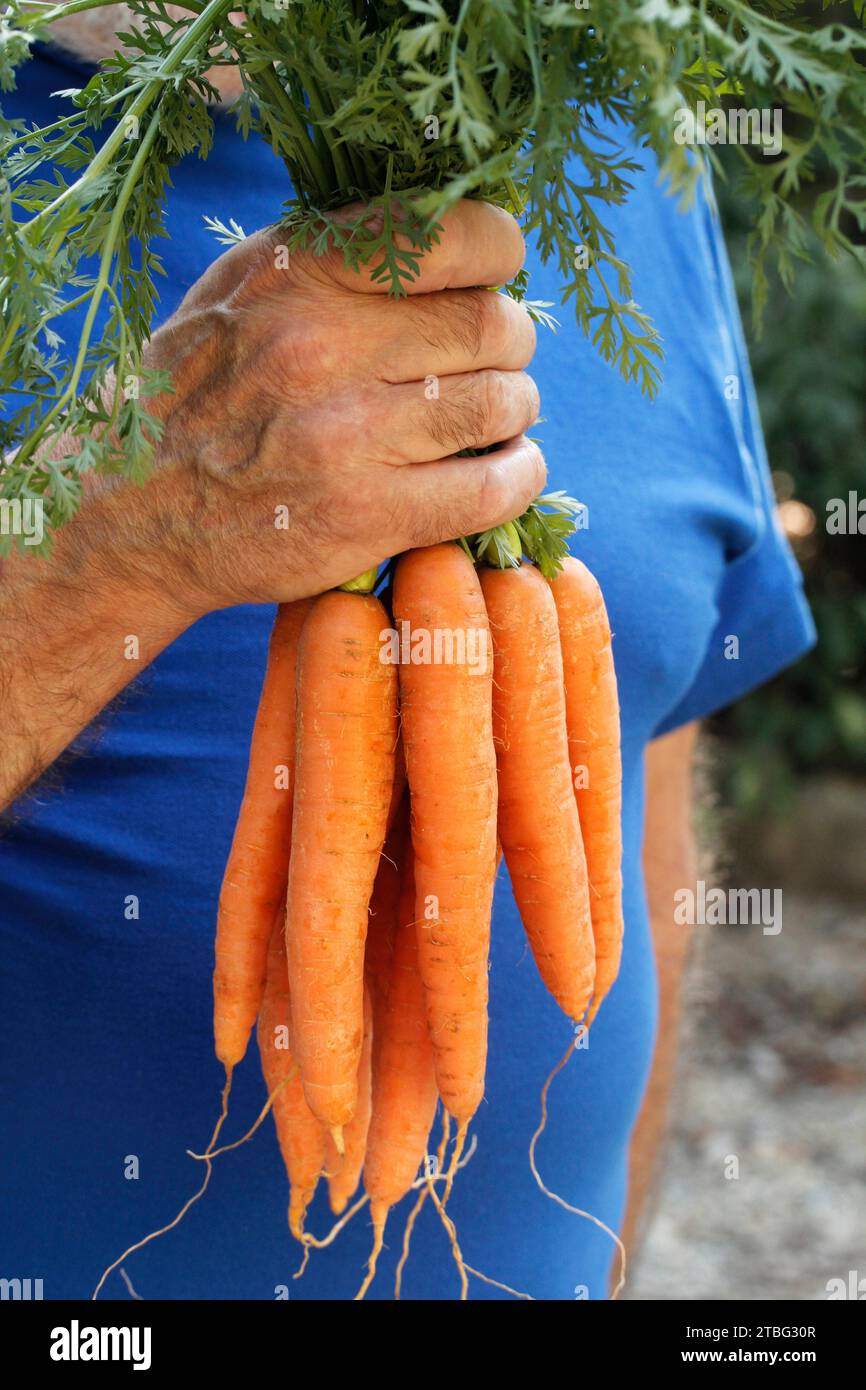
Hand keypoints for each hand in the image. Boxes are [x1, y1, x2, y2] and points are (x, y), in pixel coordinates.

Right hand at [109, 197, 542, 615]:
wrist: (131, 512)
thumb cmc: (195, 395)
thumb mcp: (241, 292)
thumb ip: (334, 257)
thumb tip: (447, 234)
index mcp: (300, 273)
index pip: (454, 233)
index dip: (498, 253)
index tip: (492, 275)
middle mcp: (326, 345)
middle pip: (491, 324)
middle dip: (507, 343)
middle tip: (489, 363)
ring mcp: (349, 435)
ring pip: (503, 403)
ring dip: (513, 411)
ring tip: (489, 421)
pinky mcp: (368, 515)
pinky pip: (494, 487)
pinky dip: (517, 477)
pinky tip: (501, 472)